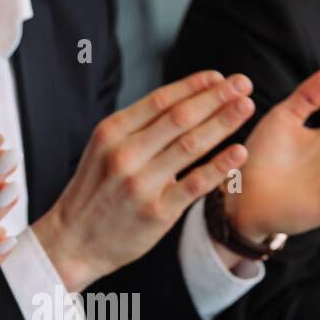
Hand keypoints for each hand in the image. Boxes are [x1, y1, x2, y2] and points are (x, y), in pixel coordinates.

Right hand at [32, 70, 254, 291]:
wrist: (72, 242)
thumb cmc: (94, 194)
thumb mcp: (103, 151)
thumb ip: (136, 129)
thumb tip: (181, 103)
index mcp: (112, 133)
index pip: (161, 100)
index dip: (195, 86)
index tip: (220, 77)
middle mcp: (125, 153)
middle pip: (180, 117)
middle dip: (216, 97)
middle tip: (244, 83)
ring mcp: (140, 183)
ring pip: (190, 145)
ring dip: (223, 123)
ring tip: (246, 107)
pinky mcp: (155, 212)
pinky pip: (194, 184)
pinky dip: (219, 166)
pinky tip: (239, 152)